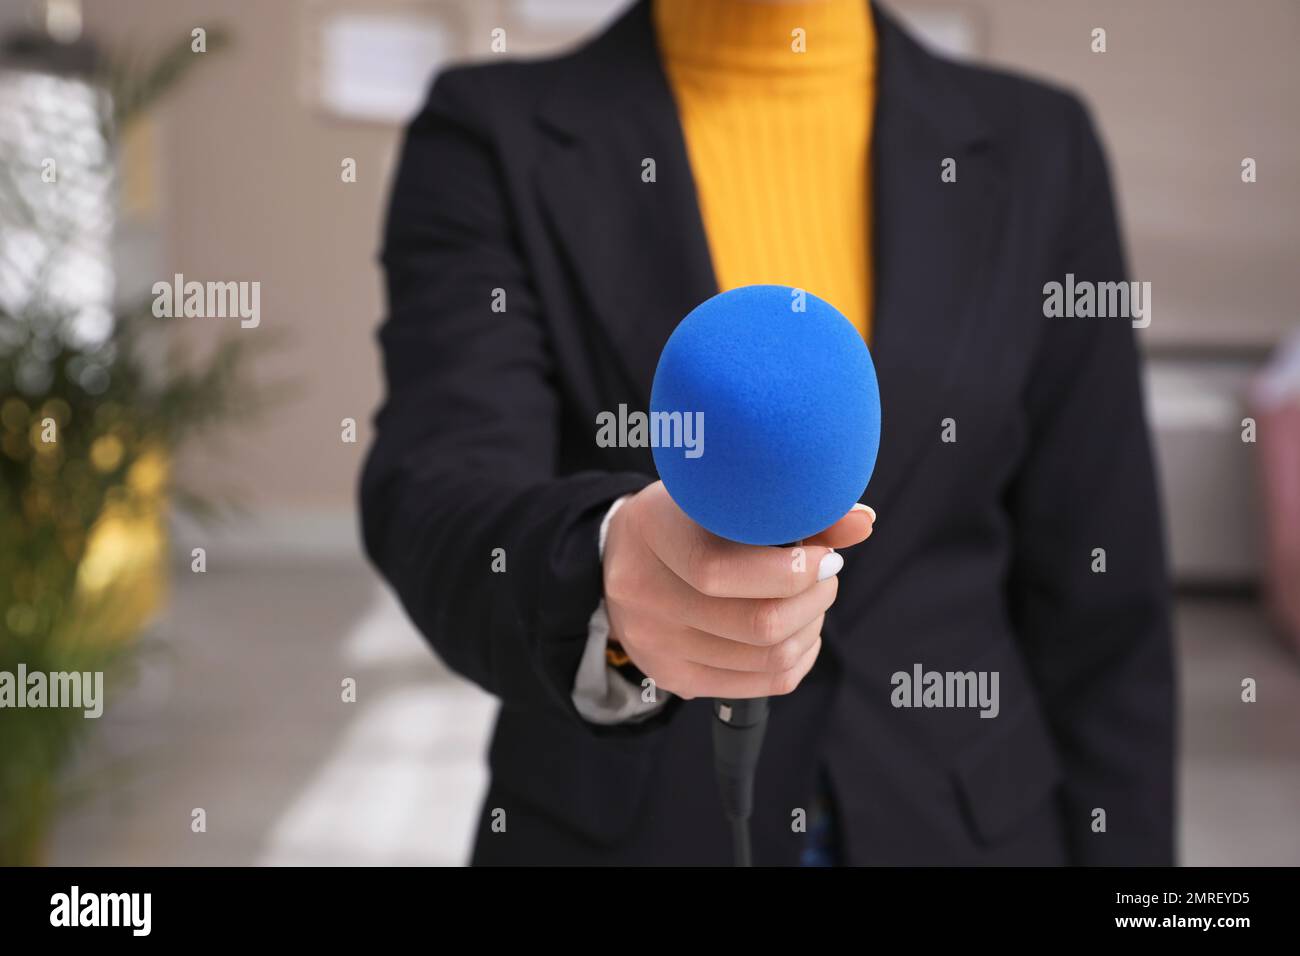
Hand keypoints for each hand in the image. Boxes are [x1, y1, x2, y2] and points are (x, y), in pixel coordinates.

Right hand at [602, 481, 874, 699]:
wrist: (621, 556)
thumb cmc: (686, 516)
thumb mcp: (721, 495)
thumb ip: (790, 507)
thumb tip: (862, 523)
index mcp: (651, 532)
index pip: (720, 570)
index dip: (790, 570)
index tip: (826, 556)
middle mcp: (643, 593)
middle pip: (755, 623)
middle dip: (813, 601)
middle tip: (827, 575)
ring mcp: (654, 643)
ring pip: (766, 658)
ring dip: (810, 628)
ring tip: (813, 599)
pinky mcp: (673, 677)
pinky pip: (760, 685)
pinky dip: (797, 658)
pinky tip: (801, 631)